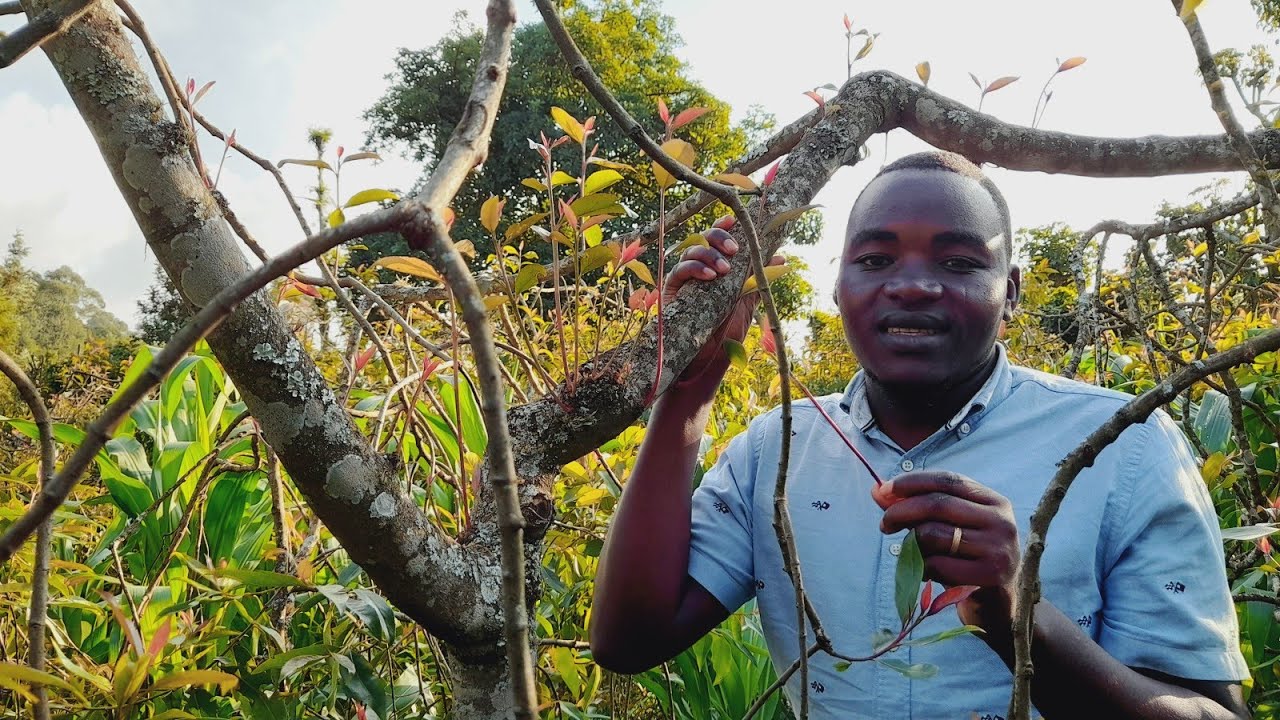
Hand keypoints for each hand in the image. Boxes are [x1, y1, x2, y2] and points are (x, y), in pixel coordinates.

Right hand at [663, 217, 782, 383]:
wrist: (705, 362)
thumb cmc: (724, 334)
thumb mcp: (746, 304)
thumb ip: (758, 280)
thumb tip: (781, 257)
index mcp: (715, 268)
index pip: (716, 239)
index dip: (723, 227)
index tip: (734, 222)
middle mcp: (697, 270)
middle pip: (702, 239)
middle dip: (717, 237)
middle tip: (734, 249)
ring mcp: (683, 280)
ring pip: (690, 251)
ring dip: (709, 254)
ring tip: (724, 269)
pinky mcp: (671, 292)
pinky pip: (679, 271)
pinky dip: (694, 268)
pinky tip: (710, 276)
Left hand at [872, 471, 1019, 630]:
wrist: (996, 604)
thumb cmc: (966, 559)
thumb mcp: (946, 528)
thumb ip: (916, 507)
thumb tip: (877, 491)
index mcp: (994, 502)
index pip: (948, 480)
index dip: (912, 482)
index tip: (884, 491)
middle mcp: (1001, 522)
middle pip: (938, 505)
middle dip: (901, 511)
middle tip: (884, 524)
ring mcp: (998, 549)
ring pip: (934, 534)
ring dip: (911, 544)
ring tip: (911, 554)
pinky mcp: (990, 576)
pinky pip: (938, 565)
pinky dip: (921, 567)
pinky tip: (924, 573)